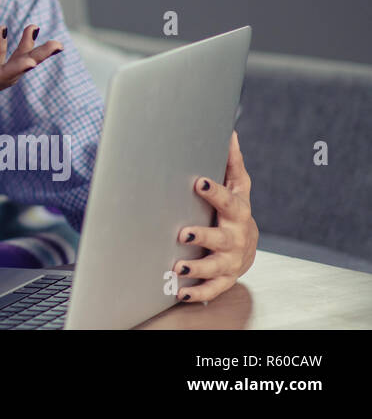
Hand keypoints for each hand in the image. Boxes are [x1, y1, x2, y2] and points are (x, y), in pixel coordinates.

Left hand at [171, 130, 258, 303]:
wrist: (247, 246)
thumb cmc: (234, 210)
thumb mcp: (237, 186)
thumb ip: (232, 162)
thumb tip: (229, 131)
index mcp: (237, 212)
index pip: (229, 200)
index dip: (215, 192)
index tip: (198, 182)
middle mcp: (237, 237)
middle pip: (222, 238)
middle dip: (203, 236)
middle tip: (182, 233)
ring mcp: (232, 260)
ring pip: (216, 267)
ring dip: (197, 268)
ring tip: (177, 266)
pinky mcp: (225, 278)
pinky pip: (212, 289)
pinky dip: (196, 292)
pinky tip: (179, 292)